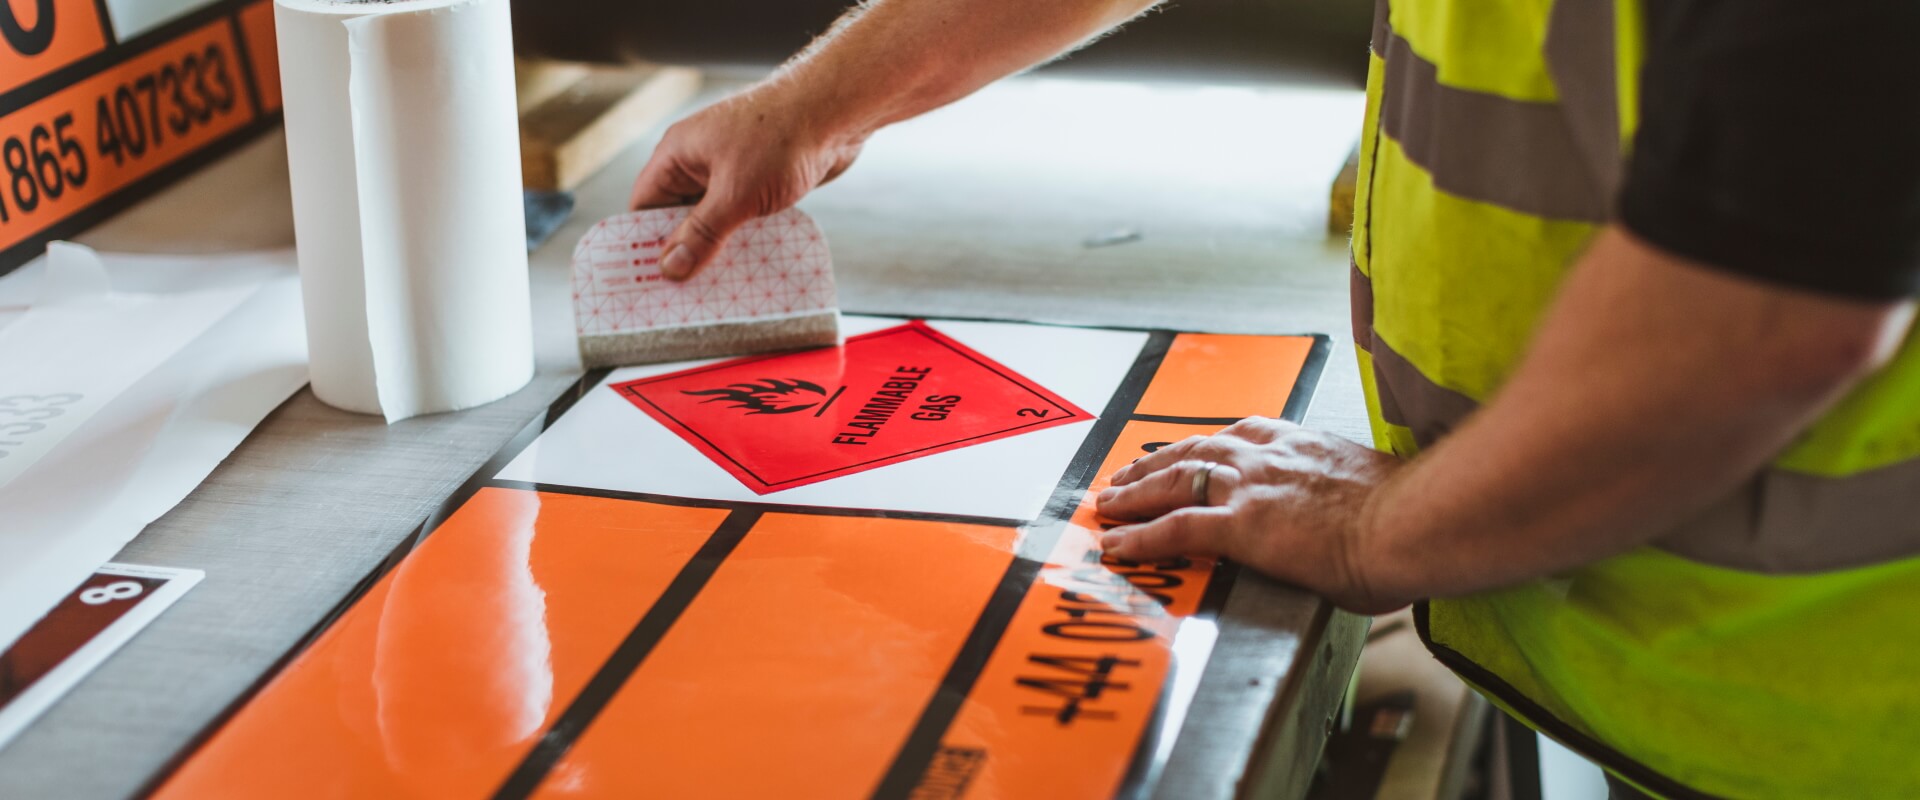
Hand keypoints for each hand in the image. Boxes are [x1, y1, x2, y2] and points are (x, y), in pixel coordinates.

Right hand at [629, 84, 866, 279]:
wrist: (837, 112)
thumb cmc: (781, 137)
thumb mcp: (735, 194)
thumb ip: (702, 233)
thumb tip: (670, 266)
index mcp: (678, 154)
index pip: (645, 204)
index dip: (644, 241)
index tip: (648, 280)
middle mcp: (700, 161)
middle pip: (678, 216)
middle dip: (684, 251)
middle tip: (686, 295)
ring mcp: (732, 170)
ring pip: (713, 218)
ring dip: (717, 248)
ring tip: (717, 287)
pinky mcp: (761, 180)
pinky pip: (742, 216)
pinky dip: (743, 238)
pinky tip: (750, 266)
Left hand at [1094, 417, 1407, 612]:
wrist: (1415, 522)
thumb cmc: (1413, 513)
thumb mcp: (1376, 487)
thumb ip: (1349, 494)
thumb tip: (1358, 515)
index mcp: (1301, 442)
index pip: (1238, 434)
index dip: (1204, 444)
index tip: (1186, 449)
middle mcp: (1267, 455)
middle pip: (1193, 450)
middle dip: (1153, 461)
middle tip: (1125, 473)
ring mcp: (1250, 488)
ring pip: (1173, 482)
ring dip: (1134, 493)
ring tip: (1107, 504)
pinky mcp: (1241, 525)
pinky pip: (1175, 530)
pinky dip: (1141, 537)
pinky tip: (1118, 545)